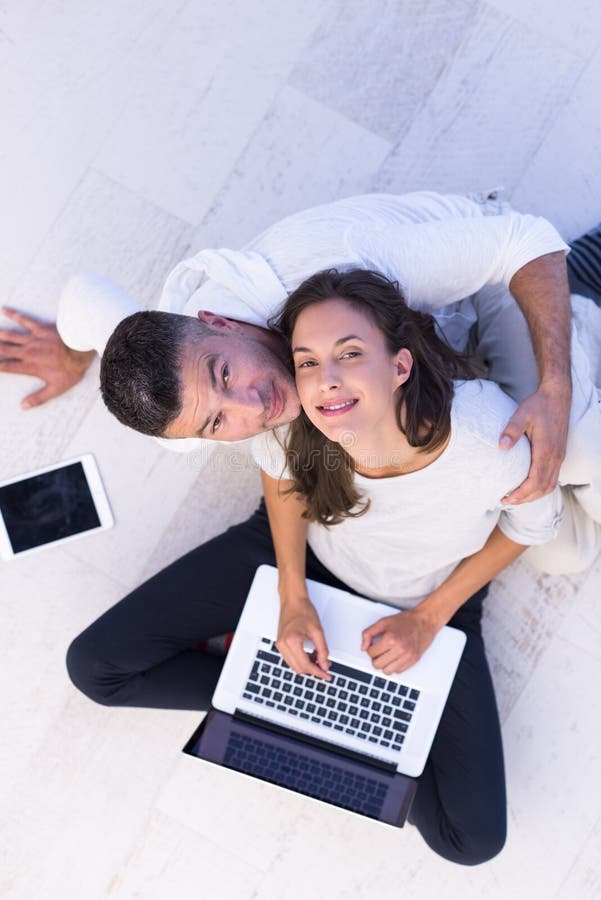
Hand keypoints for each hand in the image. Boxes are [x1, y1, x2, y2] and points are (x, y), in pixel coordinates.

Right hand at [0, 307, 95, 408]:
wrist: (81, 351)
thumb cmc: (71, 370)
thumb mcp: (56, 389)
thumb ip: (39, 398)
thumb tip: (23, 406)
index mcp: (29, 366)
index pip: (6, 367)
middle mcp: (27, 352)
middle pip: (4, 350)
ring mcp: (33, 339)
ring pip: (10, 335)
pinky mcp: (41, 328)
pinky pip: (24, 320)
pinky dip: (13, 314)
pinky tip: (4, 310)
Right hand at [276, 594, 330, 679]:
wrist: (293, 600)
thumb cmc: (303, 610)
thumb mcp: (318, 631)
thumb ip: (322, 650)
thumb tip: (324, 665)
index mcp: (292, 642)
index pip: (306, 665)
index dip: (318, 672)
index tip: (326, 675)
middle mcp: (283, 645)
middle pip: (298, 668)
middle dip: (313, 670)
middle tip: (325, 666)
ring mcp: (280, 645)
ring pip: (294, 665)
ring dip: (307, 665)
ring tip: (318, 658)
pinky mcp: (280, 643)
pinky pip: (291, 659)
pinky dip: (301, 660)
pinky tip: (310, 655)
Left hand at [361, 609, 437, 674]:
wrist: (424, 621)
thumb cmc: (405, 620)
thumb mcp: (383, 622)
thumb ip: (369, 633)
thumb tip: (363, 647)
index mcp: (390, 638)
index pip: (371, 653)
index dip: (369, 649)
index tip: (373, 646)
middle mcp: (399, 649)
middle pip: (377, 665)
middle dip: (375, 658)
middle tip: (379, 652)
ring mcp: (407, 656)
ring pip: (387, 671)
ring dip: (384, 665)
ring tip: (386, 655)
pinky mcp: (413, 660)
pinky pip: (398, 671)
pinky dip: (394, 666)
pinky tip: (395, 657)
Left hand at [499, 382, 570, 504]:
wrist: (557, 396)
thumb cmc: (539, 405)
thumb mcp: (522, 414)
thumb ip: (512, 430)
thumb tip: (501, 446)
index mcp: (546, 450)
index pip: (535, 481)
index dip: (521, 493)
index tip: (507, 498)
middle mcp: (555, 457)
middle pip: (543, 488)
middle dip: (525, 498)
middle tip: (507, 501)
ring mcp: (559, 456)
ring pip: (550, 484)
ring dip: (534, 495)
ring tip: (517, 498)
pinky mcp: (559, 454)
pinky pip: (552, 477)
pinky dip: (541, 487)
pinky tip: (529, 486)